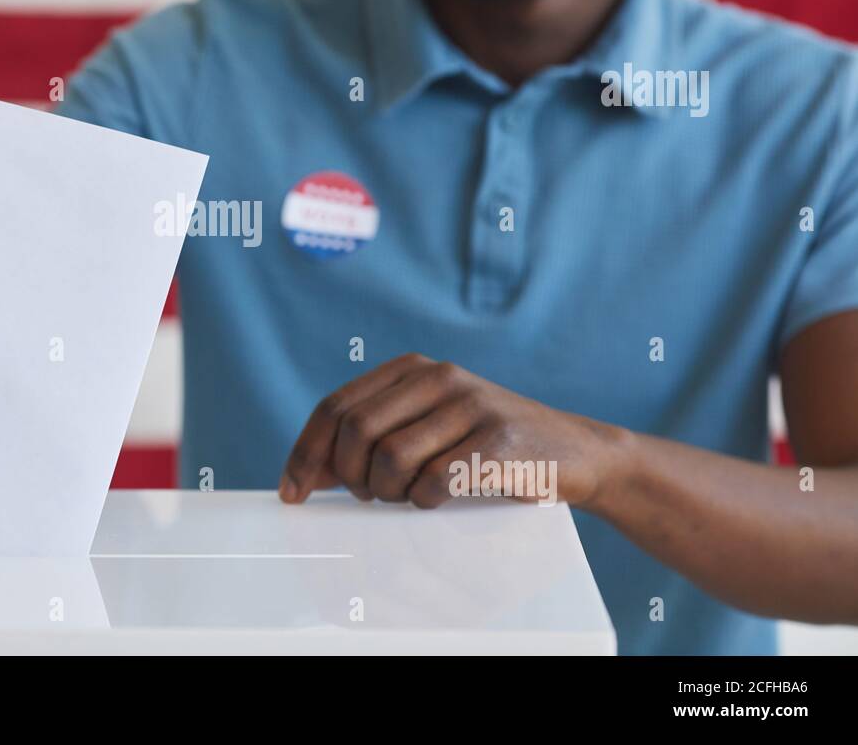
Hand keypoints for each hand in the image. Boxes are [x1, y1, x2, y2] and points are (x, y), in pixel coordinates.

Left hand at [278, 353, 628, 509]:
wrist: (576, 452)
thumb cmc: (486, 446)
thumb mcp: (428, 425)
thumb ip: (373, 436)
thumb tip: (309, 472)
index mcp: (412, 368)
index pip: (336, 407)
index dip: (306, 452)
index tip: (292, 492)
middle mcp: (439, 377)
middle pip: (355, 432)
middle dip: (347, 476)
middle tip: (367, 496)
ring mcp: (471, 406)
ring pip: (390, 459)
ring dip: (387, 492)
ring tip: (404, 496)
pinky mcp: (498, 442)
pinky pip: (433, 482)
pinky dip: (424, 501)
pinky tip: (437, 499)